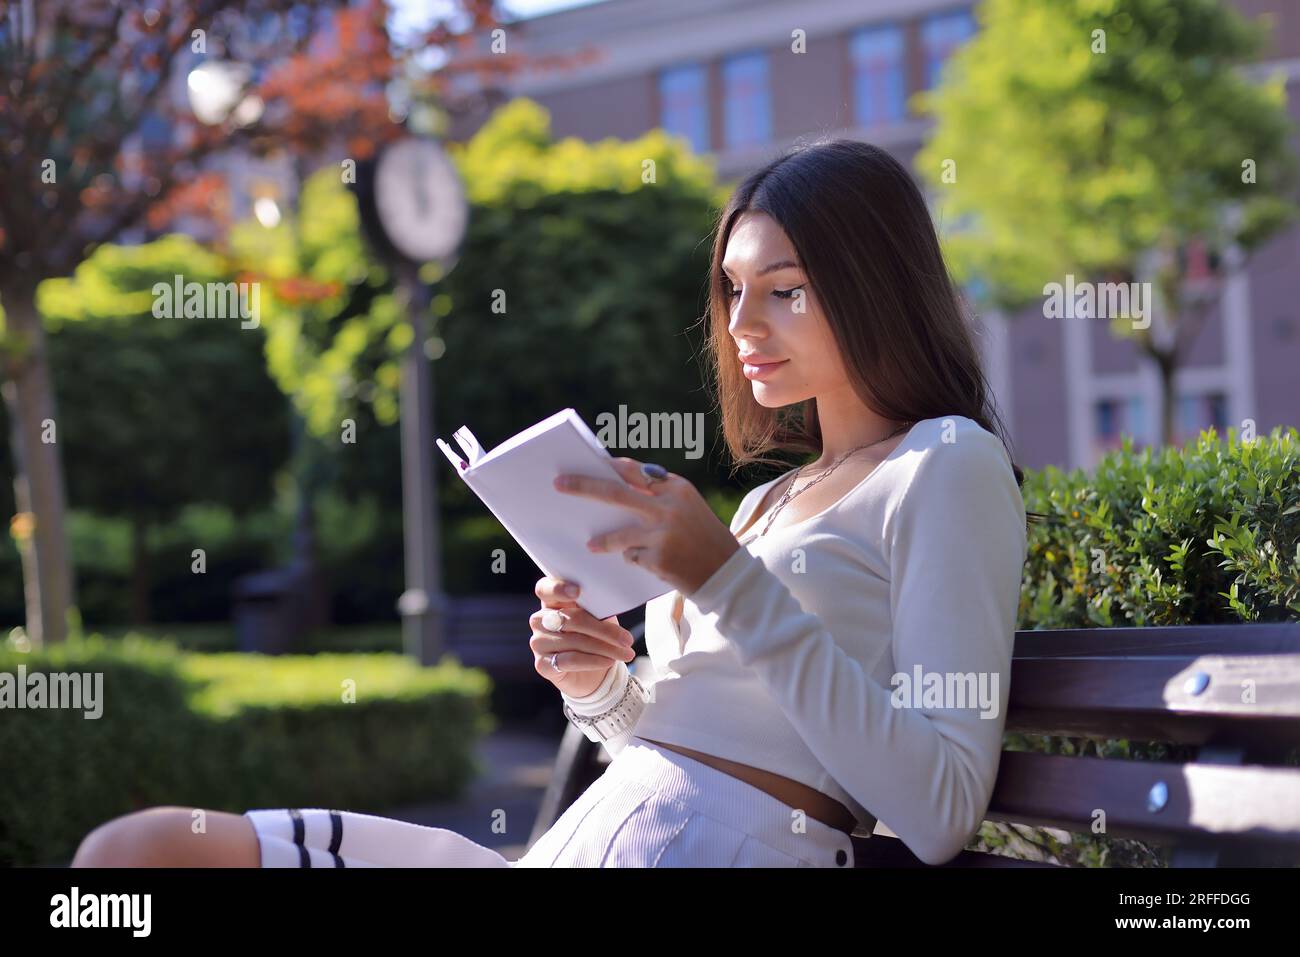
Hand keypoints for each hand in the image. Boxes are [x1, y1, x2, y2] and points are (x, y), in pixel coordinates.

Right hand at [530, 575, 637, 697]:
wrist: (593, 673)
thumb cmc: (596, 636)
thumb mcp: (600, 618)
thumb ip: (597, 607)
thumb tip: (610, 601)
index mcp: (552, 601)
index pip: (545, 588)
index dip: (558, 588)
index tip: (578, 591)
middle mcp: (540, 620)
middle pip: (571, 619)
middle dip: (604, 630)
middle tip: (627, 639)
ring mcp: (538, 642)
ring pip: (575, 641)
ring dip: (605, 648)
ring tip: (626, 653)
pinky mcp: (542, 665)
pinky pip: (571, 660)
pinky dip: (594, 661)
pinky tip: (609, 661)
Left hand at [553, 457, 740, 596]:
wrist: (726, 572)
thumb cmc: (702, 536)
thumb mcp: (687, 506)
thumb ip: (659, 495)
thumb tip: (616, 484)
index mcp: (676, 488)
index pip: (634, 470)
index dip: (609, 468)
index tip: (587, 465)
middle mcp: (668, 507)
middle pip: (615, 493)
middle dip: (583, 487)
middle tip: (558, 484)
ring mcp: (663, 534)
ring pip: (618, 534)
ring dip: (602, 540)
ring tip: (591, 544)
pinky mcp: (659, 559)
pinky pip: (631, 557)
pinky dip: (633, 559)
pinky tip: (647, 563)